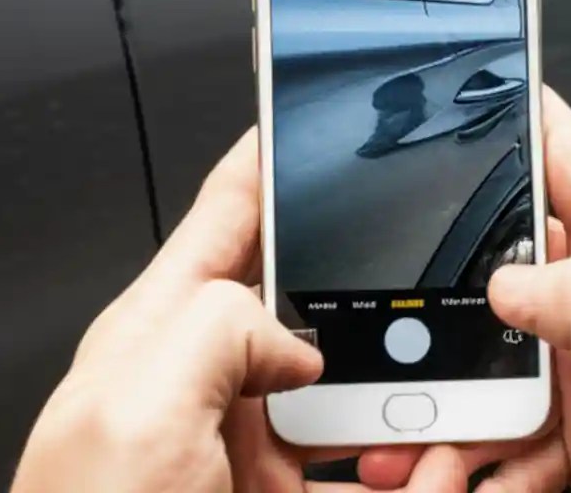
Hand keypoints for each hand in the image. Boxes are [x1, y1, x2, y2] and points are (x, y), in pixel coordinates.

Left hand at [12, 129, 475, 492]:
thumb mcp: (134, 405)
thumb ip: (214, 327)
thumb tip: (291, 338)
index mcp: (158, 330)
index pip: (226, 215)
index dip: (272, 159)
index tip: (314, 115)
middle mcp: (207, 378)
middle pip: (308, 297)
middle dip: (366, 295)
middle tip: (421, 297)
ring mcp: (244, 440)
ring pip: (346, 385)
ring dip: (395, 396)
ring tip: (436, 404)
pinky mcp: (277, 492)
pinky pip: (357, 465)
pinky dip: (396, 469)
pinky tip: (417, 472)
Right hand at [458, 87, 570, 491]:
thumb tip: (514, 278)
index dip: (515, 123)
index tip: (451, 109)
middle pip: (509, 266)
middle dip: (456, 307)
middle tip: (419, 353)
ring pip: (494, 353)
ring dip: (459, 401)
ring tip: (441, 452)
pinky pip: (505, 422)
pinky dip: (483, 457)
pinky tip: (487, 480)